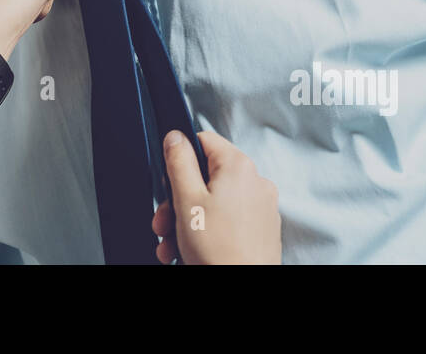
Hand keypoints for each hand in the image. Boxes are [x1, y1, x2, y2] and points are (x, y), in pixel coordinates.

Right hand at [152, 129, 281, 264]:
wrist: (243, 288)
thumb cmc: (219, 252)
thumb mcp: (186, 199)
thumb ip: (179, 162)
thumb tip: (176, 137)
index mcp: (238, 167)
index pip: (203, 140)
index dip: (180, 159)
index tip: (168, 180)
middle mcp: (255, 182)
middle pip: (206, 176)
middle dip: (178, 199)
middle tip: (164, 222)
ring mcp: (261, 207)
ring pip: (214, 202)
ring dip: (187, 220)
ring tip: (173, 243)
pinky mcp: (261, 229)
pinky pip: (227, 220)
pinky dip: (207, 231)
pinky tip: (190, 249)